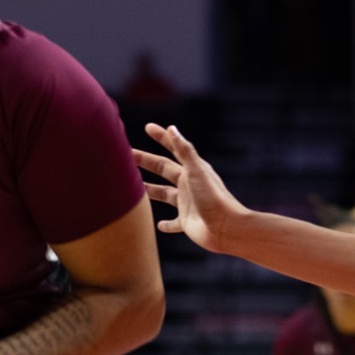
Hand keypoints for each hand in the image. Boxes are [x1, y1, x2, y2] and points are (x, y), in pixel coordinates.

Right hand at [131, 123, 249, 253]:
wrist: (226, 228)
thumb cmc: (213, 197)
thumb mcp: (196, 171)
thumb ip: (184, 150)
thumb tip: (172, 128)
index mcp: (192, 170)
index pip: (174, 149)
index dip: (162, 137)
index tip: (148, 127)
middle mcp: (189, 184)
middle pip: (164, 169)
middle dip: (147, 161)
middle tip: (129, 155)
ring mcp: (187, 204)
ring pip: (165, 194)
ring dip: (151, 190)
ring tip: (136, 189)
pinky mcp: (187, 222)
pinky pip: (174, 222)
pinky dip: (167, 224)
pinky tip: (159, 225)